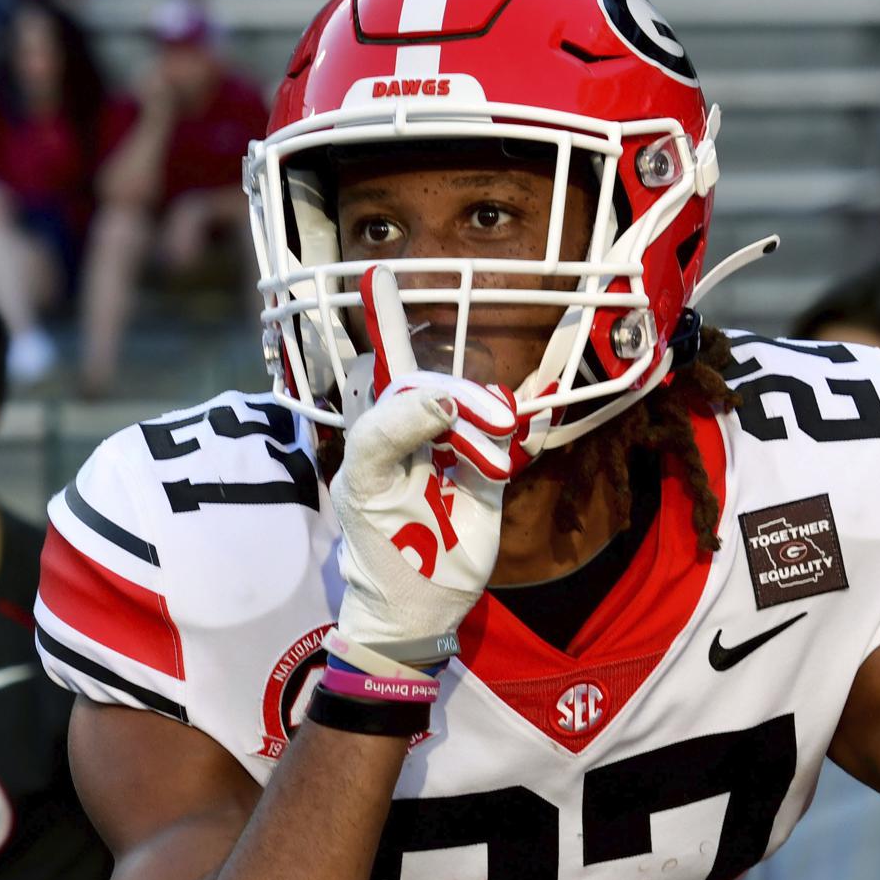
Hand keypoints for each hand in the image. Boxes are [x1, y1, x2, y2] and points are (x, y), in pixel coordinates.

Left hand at [328, 266, 518, 669]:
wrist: (418, 608)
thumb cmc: (379, 545)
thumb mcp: (368, 482)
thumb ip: (392, 429)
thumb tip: (441, 395)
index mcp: (380, 430)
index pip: (386, 366)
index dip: (386, 317)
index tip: (382, 272)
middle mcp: (418, 431)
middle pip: (439, 384)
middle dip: (456, 396)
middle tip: (469, 431)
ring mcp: (456, 450)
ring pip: (475, 407)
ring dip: (482, 420)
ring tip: (483, 461)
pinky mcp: (489, 474)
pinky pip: (502, 435)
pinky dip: (507, 427)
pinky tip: (511, 428)